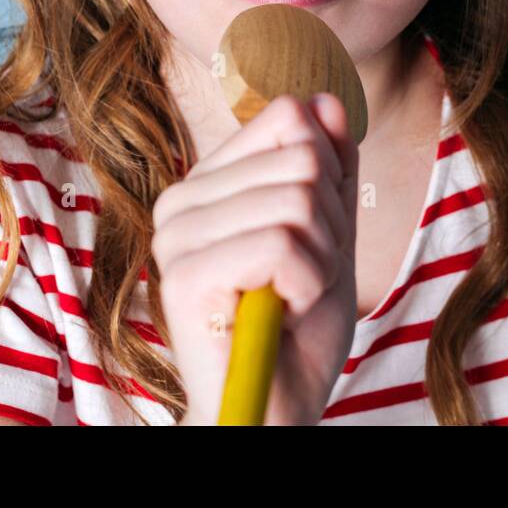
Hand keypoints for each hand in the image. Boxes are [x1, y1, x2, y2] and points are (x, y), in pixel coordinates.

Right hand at [152, 92, 359, 425]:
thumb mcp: (330, 233)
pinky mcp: (184, 273)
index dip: (329, 177)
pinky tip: (281, 312)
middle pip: (304, 158)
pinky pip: (285, 244)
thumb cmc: (296, 328)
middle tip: (304, 276)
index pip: (292, 117)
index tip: (312, 235)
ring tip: (291, 296)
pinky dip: (308, 284)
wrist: (274, 410)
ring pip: (300, 200)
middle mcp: (182, 198)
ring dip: (322, 259)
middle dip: (331, 226)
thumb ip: (330, 167)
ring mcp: (176, 235)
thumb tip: (325, 97)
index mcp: (209, 180)